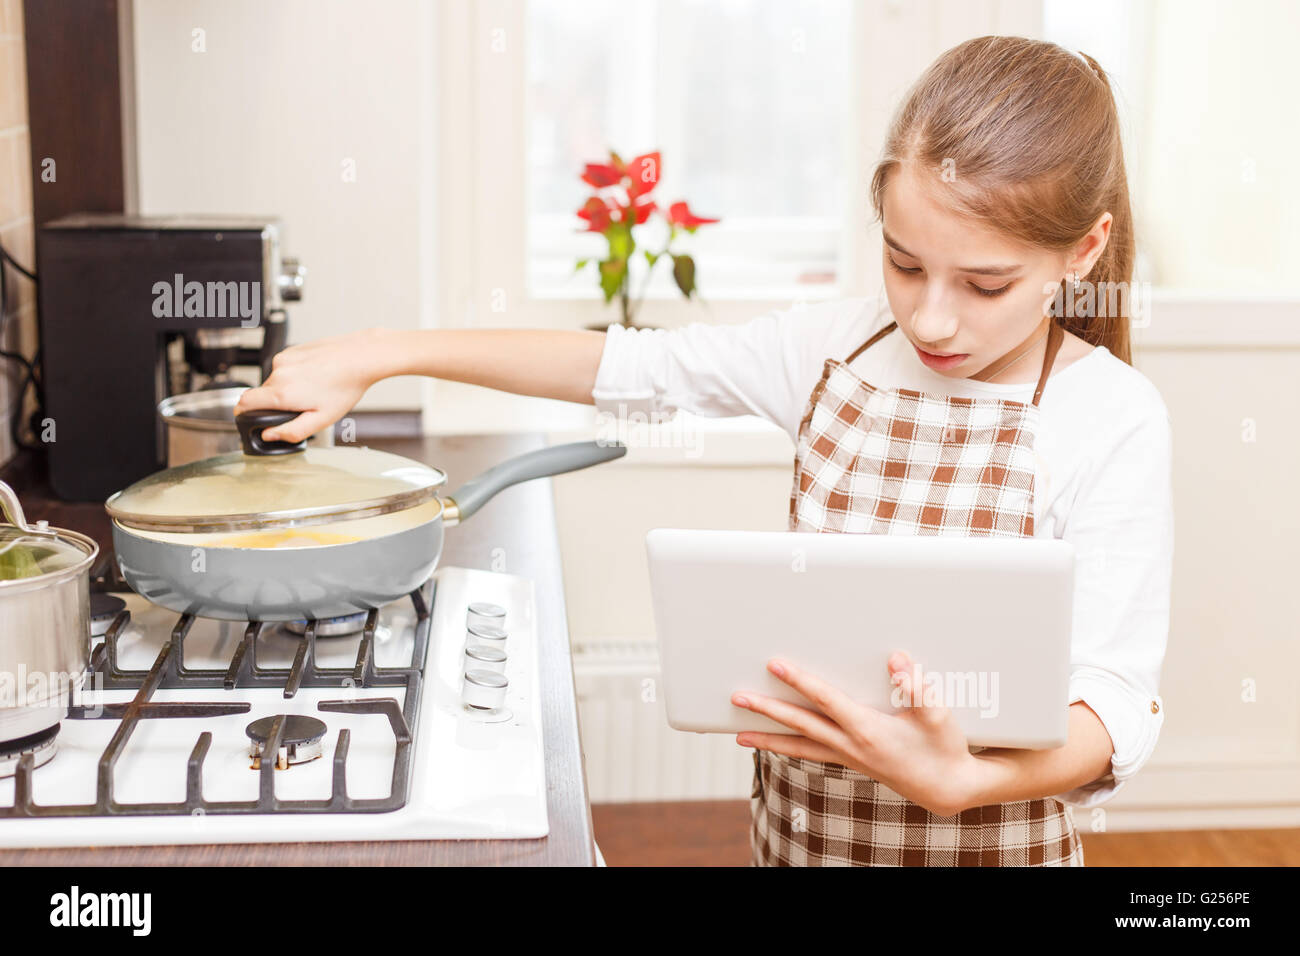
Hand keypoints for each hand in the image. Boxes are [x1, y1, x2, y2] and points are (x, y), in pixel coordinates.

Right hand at [234, 328, 397, 442]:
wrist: (360, 357)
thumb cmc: (345, 387)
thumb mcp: (321, 419)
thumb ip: (292, 431)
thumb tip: (269, 435)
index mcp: (281, 393)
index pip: (243, 403)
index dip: (243, 413)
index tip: (248, 418)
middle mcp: (278, 373)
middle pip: (262, 393)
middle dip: (275, 403)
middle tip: (301, 407)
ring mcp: (284, 359)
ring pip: (275, 380)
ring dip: (286, 388)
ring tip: (313, 390)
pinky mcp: (292, 349)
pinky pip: (285, 367)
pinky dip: (294, 374)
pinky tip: (314, 376)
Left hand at [733, 651, 981, 817]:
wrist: (948, 788)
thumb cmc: (944, 748)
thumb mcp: (938, 715)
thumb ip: (916, 686)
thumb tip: (896, 658)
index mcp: (868, 730)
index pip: (825, 700)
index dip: (799, 680)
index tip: (775, 665)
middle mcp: (851, 746)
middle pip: (800, 725)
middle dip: (767, 712)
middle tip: (737, 698)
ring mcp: (849, 757)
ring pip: (800, 746)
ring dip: (769, 739)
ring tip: (739, 736)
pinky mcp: (852, 762)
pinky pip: (812, 753)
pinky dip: (790, 747)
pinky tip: (777, 743)